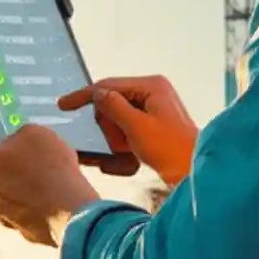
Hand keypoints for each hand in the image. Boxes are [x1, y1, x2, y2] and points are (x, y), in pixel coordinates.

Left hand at [0, 124, 99, 246]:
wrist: (71, 208)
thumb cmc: (47, 168)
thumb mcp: (34, 132)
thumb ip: (20, 136)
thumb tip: (22, 140)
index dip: (4, 148)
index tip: (18, 146)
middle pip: (0, 178)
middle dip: (17, 171)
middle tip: (39, 161)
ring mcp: (7, 219)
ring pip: (17, 199)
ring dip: (31, 191)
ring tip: (54, 180)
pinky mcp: (28, 234)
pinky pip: (34, 215)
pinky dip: (44, 208)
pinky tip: (60, 197)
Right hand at [58, 76, 198, 185]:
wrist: (195, 172)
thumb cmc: (171, 150)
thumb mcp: (137, 127)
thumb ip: (114, 107)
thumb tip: (97, 94)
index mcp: (152, 86)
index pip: (108, 85)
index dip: (84, 96)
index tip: (63, 105)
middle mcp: (153, 93)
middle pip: (113, 104)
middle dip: (109, 127)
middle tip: (118, 146)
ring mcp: (154, 109)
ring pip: (118, 121)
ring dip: (117, 140)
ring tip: (127, 154)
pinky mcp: (154, 126)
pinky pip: (128, 132)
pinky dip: (125, 146)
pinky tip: (129, 161)